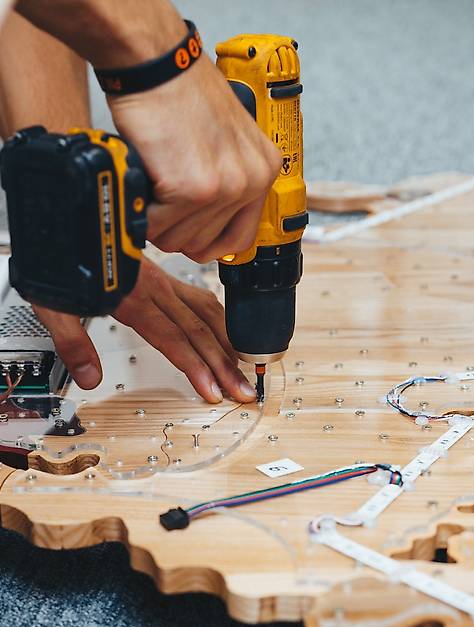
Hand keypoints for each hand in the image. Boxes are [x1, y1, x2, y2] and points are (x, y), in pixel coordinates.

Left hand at [33, 256, 256, 402]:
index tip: (214, 389)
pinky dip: (220, 319)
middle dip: (224, 365)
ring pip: (207, 313)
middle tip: (243, 389)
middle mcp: (155, 288)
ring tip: (243, 368)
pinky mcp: (164, 276)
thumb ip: (73, 342)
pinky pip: (201, 298)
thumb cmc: (61, 255)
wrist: (65, 213)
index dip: (197, 367)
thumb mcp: (54, 303)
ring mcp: (164, 281)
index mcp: (133, 298)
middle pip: (199, 331)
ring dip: (228, 343)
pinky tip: (226, 331)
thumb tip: (89, 377)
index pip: (174, 339)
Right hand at [109, 54, 281, 262]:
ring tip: (155, 183)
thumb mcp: (226, 140)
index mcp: (264, 171)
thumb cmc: (183, 92)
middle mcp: (251, 181)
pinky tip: (145, 180)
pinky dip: (142, 209)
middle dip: (175, 227)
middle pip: (204, 244)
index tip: (188, 232)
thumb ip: (227, 181)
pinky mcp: (190, 189)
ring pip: (178, 239)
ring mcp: (223, 187)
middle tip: (162, 196)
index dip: (208, 241)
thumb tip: (208, 225)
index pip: (241, 240)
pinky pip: (156, 226)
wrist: (158, 63)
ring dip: (156, 219)